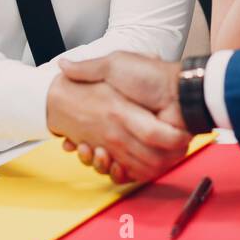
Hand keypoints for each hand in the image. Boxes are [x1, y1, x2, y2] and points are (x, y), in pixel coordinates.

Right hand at [45, 69, 188, 183]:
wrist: (177, 92)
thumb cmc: (149, 77)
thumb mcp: (114, 65)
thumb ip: (89, 69)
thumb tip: (63, 65)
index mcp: (117, 111)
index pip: (91, 132)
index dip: (77, 139)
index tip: (67, 140)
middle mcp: (127, 130)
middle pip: (99, 152)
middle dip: (86, 155)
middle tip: (80, 147)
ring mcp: (139, 144)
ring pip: (112, 166)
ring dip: (100, 164)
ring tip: (97, 154)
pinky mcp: (151, 157)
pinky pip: (133, 174)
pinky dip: (120, 174)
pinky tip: (111, 164)